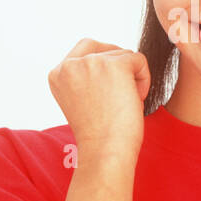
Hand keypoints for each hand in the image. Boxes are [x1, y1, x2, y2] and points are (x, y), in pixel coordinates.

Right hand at [48, 38, 150, 161]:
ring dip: (130, 77)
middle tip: (121, 94)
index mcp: (57, 74)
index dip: (102, 68)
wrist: (105, 152)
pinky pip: (138, 59)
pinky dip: (144, 78)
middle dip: (118, 66)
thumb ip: (85, 77)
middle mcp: (69, 65)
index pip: (84, 51)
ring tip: (124, 104)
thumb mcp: (80, 100)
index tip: (106, 94)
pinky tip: (136, 99)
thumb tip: (108, 58)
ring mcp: (91, 62)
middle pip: (104, 48)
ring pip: (123, 55)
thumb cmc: (98, 135)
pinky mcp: (115, 64)